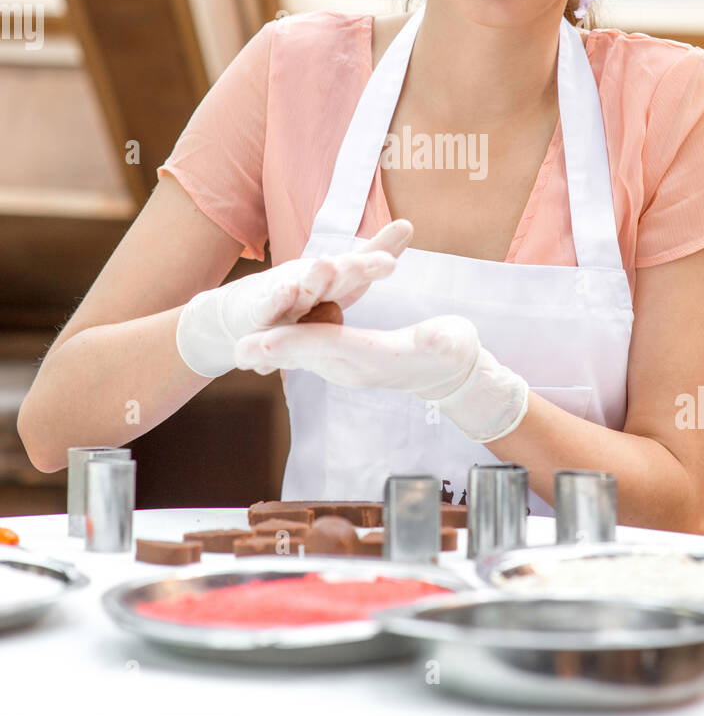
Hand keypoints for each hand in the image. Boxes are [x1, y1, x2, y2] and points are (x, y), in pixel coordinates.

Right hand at [175, 219, 412, 376]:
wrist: (243, 313)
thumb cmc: (303, 295)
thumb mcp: (342, 281)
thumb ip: (372, 255)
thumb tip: (409, 224)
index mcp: (334, 279)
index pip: (359, 268)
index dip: (377, 259)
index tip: (400, 245)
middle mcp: (311, 281)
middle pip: (338, 275)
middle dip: (358, 266)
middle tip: (385, 262)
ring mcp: (284, 295)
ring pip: (304, 287)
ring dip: (317, 277)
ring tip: (329, 266)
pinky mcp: (260, 312)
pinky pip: (269, 308)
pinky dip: (277, 300)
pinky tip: (287, 290)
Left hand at [234, 313, 528, 442]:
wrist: (451, 374)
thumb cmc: (454, 352)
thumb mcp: (452, 343)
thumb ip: (443, 342)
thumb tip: (439, 341)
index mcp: (375, 356)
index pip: (329, 346)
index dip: (296, 342)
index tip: (266, 343)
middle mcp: (355, 366)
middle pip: (307, 355)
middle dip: (272, 350)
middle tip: (237, 349)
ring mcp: (349, 367)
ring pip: (304, 357)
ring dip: (273, 352)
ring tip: (240, 350)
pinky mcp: (348, 362)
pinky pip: (311, 356)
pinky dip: (287, 350)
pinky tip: (265, 346)